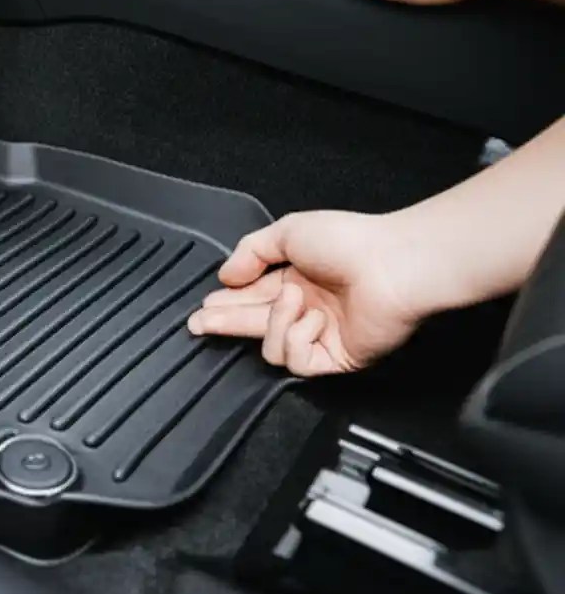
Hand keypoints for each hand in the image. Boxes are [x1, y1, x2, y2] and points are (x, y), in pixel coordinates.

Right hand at [188, 211, 425, 375]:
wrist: (393, 264)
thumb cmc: (349, 241)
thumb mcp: (289, 231)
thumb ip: (251, 252)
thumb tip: (226, 276)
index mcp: (296, 278)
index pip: (252, 296)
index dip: (226, 304)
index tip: (202, 308)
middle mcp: (306, 308)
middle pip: (255, 324)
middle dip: (225, 323)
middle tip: (199, 323)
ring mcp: (320, 335)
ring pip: (272, 348)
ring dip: (276, 323)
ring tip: (294, 299)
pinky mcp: (335, 358)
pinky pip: (298, 361)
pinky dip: (299, 339)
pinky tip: (314, 319)